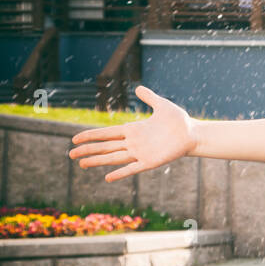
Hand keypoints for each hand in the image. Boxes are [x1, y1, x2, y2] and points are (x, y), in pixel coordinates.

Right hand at [68, 85, 197, 181]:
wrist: (193, 134)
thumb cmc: (179, 121)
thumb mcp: (162, 105)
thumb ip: (149, 97)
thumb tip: (138, 88)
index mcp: (133, 129)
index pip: (107, 133)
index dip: (91, 136)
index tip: (75, 138)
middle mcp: (133, 142)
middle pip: (105, 147)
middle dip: (88, 150)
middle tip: (71, 154)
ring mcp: (140, 153)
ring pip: (114, 158)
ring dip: (98, 161)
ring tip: (82, 164)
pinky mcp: (150, 162)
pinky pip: (132, 169)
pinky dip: (120, 173)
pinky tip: (108, 177)